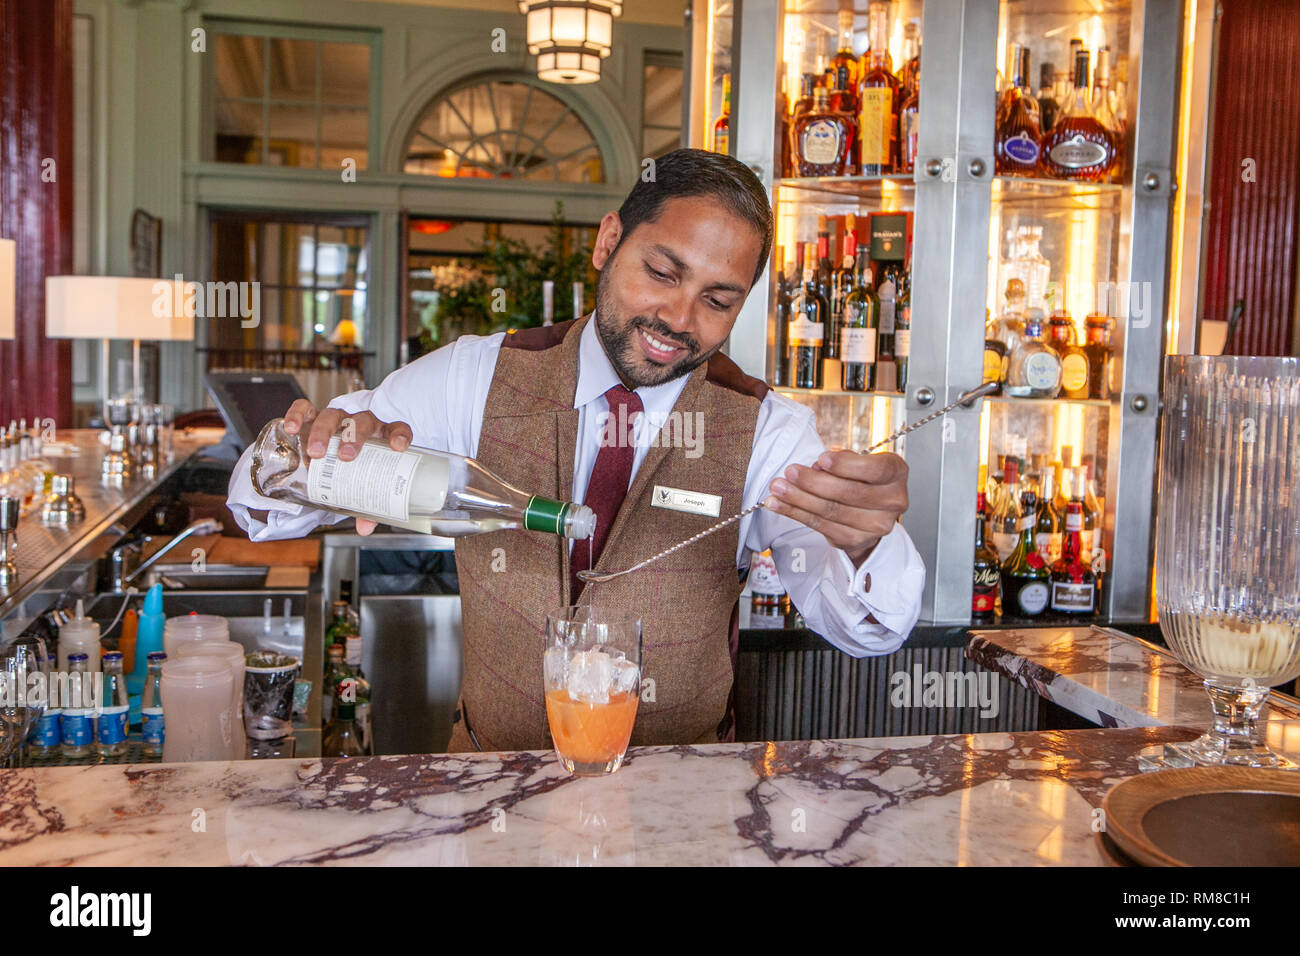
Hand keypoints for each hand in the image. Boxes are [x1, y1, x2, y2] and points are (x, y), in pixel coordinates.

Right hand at [282, 400, 413, 535]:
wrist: (336, 455)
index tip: (398, 447)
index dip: (399, 435)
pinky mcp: (315, 417)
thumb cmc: (356, 469)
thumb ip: (367, 506)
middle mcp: (363, 423)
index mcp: (382, 436)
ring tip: (315, 452)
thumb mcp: (363, 486)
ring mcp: (339, 418)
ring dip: (324, 431)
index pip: (397, 429)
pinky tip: (293, 427)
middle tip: (345, 457)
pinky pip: (306, 408)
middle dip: (354, 437)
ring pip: (334, 415)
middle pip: (362, 421)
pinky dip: (298, 414)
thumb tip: (364, 528)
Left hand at [764, 448, 908, 566]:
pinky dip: (797, 514)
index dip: (846, 465)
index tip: (820, 459)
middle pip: (849, 493)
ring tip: (778, 488)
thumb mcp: (860, 462)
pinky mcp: (857, 540)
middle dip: (814, 482)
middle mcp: (893, 501)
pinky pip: (822, 526)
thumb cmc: (862, 479)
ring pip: (832, 511)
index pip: (874, 469)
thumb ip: (845, 460)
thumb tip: (819, 465)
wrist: (870, 513)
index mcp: (896, 473)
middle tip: (790, 472)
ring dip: (799, 499)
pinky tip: (779, 505)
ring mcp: (877, 525)